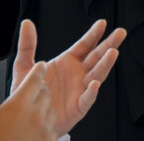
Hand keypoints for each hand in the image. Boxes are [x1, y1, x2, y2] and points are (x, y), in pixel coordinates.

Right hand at [0, 63, 55, 140]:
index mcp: (18, 105)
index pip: (35, 79)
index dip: (38, 70)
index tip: (40, 66)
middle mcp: (35, 116)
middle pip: (45, 92)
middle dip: (40, 88)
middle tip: (31, 89)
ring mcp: (44, 131)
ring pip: (51, 110)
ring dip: (43, 106)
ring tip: (29, 112)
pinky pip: (52, 128)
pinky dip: (46, 124)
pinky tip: (32, 129)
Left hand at [11, 19, 126, 135]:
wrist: (27, 119)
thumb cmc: (29, 92)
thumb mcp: (24, 66)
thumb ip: (27, 45)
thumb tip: (27, 24)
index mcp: (67, 62)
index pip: (84, 45)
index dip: (93, 34)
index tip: (102, 23)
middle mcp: (77, 74)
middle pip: (97, 57)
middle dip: (109, 44)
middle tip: (120, 33)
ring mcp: (80, 89)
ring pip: (96, 75)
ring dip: (105, 64)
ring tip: (113, 53)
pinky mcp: (78, 106)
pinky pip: (87, 98)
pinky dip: (92, 92)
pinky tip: (94, 84)